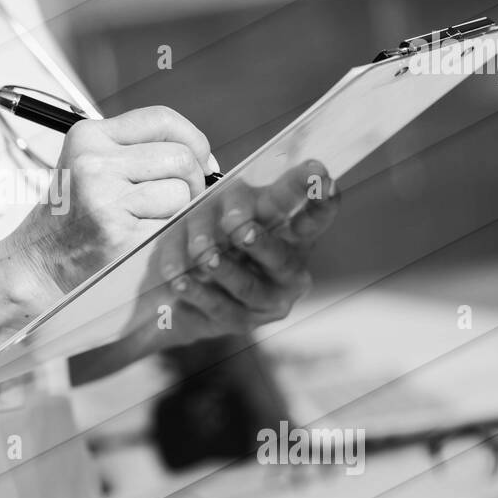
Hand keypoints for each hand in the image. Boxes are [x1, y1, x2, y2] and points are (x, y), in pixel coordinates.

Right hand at [6, 106, 213, 304]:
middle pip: (180, 158)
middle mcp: (94, 163)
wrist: (39, 264)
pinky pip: (173, 225)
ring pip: (181, 193)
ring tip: (147, 222)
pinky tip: (142, 239)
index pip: (161, 120)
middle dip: (192, 181)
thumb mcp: (93, 166)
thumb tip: (206, 160)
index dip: (194, 139)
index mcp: (88, 137)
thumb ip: (140, 151)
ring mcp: (106, 200)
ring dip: (177, 212)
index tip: (201, 160)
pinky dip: (168, 235)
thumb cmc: (75, 216)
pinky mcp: (120, 236)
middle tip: (177, 200)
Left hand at [131, 159, 337, 352]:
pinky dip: (197, 292)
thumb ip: (236, 204)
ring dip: (224, 270)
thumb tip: (232, 214)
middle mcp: (289, 270)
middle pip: (280, 258)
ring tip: (203, 256)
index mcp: (293, 234)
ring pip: (247, 286)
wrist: (177, 290)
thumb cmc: (212, 234)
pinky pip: (217, 307)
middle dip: (260, 243)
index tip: (318, 175)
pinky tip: (179, 279)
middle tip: (240, 228)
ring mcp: (267, 301)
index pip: (314, 218)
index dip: (320, 200)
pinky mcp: (239, 322)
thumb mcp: (225, 209)